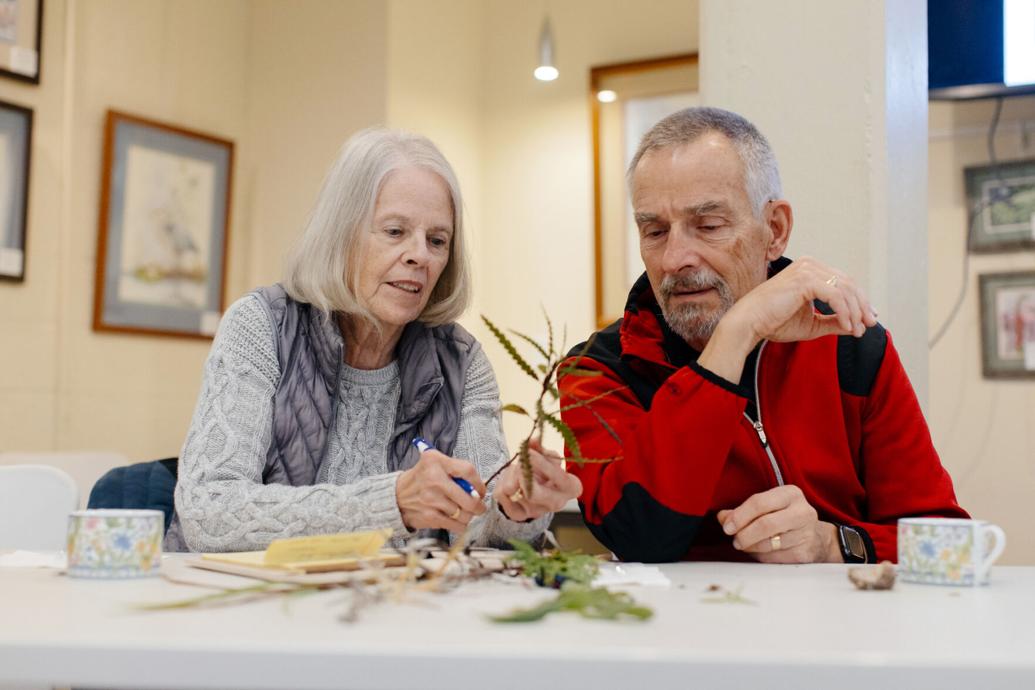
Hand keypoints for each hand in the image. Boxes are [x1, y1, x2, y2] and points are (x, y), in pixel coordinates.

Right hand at [395, 449, 486, 532]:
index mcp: (436, 461)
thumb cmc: (421, 479)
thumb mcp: (435, 464)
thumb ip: (456, 470)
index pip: (468, 471)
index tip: (480, 490)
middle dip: (479, 505)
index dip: (480, 484)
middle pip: (470, 498)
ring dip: (468, 515)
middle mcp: (434, 479)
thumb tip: (479, 489)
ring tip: (463, 511)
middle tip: (478, 506)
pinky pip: (457, 525)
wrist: (396, 497)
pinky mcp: (430, 516)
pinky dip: (460, 525)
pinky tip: (455, 519)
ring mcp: (432, 499)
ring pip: (465, 514)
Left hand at [494, 439, 582, 521]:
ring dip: (510, 474)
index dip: (543, 464)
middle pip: (534, 492)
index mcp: (572, 487)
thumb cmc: (548, 471)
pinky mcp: (521, 515)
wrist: (539, 490)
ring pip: (516, 492)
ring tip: (514, 468)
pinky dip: (501, 486)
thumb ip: (542, 448)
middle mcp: (557, 503)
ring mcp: (538, 512)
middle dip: (521, 473)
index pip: (560, 478)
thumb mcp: (550, 457)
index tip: (530, 453)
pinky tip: (507, 481)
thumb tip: (533, 441)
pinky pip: (504, 499)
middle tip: (518, 462)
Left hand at [716, 485, 840, 562]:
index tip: (727, 527)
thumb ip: (742, 512)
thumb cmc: (784, 519)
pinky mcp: (806, 553)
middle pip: (765, 524)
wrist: (816, 539)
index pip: (759, 502)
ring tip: (745, 545)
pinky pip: (775, 557)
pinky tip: (761, 552)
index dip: (739, 516)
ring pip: (769, 544)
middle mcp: (802, 511)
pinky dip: (762, 557)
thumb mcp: (766, 508)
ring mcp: (806, 533)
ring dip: (751, 547)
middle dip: (744, 534)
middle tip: (735, 541)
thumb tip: (722, 517)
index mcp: (790, 494)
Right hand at [725, 256, 877, 345]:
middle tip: (868, 326)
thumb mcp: (811, 323)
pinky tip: (847, 327)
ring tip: (856, 330)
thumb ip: (833, 321)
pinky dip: (845, 312)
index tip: (868, 320)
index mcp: (809, 270)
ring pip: (845, 289)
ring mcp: (807, 269)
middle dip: (861, 306)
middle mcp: (810, 264)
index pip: (843, 282)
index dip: (859, 300)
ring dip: (855, 312)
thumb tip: (856, 326)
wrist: (749, 323)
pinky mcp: (805, 280)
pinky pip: (836, 296)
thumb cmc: (773, 322)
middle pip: (848, 283)